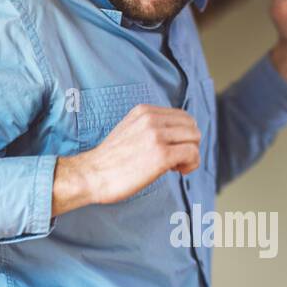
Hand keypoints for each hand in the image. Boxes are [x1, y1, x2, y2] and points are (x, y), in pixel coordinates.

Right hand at [52, 104, 200, 213]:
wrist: (91, 175)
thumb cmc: (109, 161)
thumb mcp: (129, 131)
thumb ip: (149, 128)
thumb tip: (175, 137)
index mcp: (144, 111)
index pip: (182, 116)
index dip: (183, 135)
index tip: (172, 150)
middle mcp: (151, 119)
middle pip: (192, 126)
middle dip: (190, 144)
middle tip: (176, 160)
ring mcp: (156, 136)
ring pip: (195, 138)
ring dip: (191, 155)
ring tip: (176, 167)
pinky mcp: (161, 155)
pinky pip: (192, 153)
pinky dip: (191, 164)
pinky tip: (178, 171)